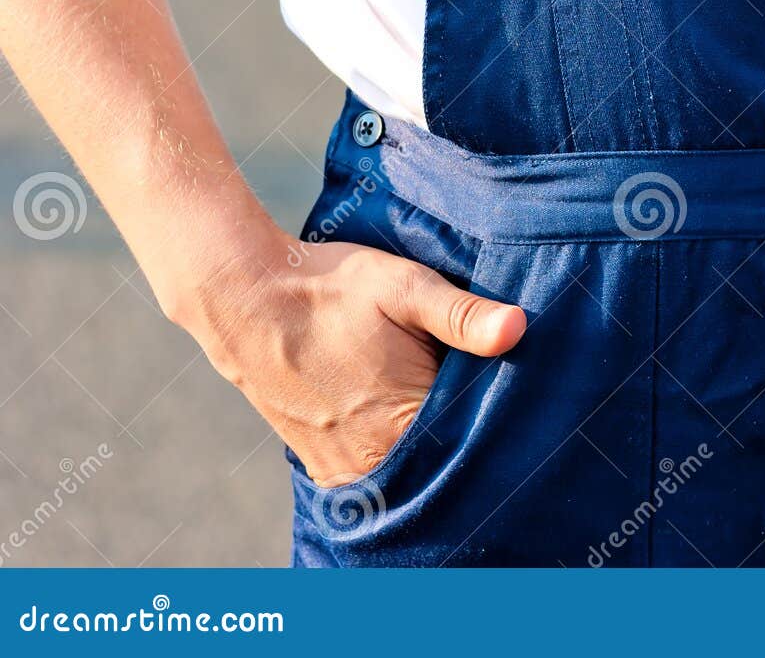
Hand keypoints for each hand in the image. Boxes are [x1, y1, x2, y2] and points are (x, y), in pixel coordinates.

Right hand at [177, 232, 525, 486]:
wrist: (245, 299)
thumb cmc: (331, 289)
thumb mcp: (405, 288)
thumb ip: (462, 315)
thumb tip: (518, 328)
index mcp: (403, 421)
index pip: (479, 439)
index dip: (504, 418)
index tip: (519, 396)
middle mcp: (375, 460)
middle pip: (448, 462)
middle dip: (473, 435)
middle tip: (480, 395)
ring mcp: (346, 471)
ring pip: (414, 472)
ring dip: (435, 447)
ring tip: (442, 403)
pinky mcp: (324, 468)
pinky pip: (379, 476)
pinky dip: (400, 456)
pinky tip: (410, 423)